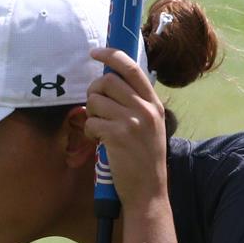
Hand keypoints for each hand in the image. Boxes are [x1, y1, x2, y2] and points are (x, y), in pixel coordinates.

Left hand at [85, 47, 169, 209]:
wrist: (148, 190)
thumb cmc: (146, 158)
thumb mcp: (151, 125)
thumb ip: (137, 103)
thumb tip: (110, 81)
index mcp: (153, 103)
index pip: (131, 68)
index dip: (111, 56)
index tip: (95, 52)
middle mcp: (144, 109)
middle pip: (107, 82)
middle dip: (94, 92)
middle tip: (96, 107)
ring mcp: (131, 122)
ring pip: (95, 101)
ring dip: (91, 114)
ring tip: (101, 128)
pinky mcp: (116, 136)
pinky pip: (92, 122)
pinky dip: (90, 131)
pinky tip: (100, 141)